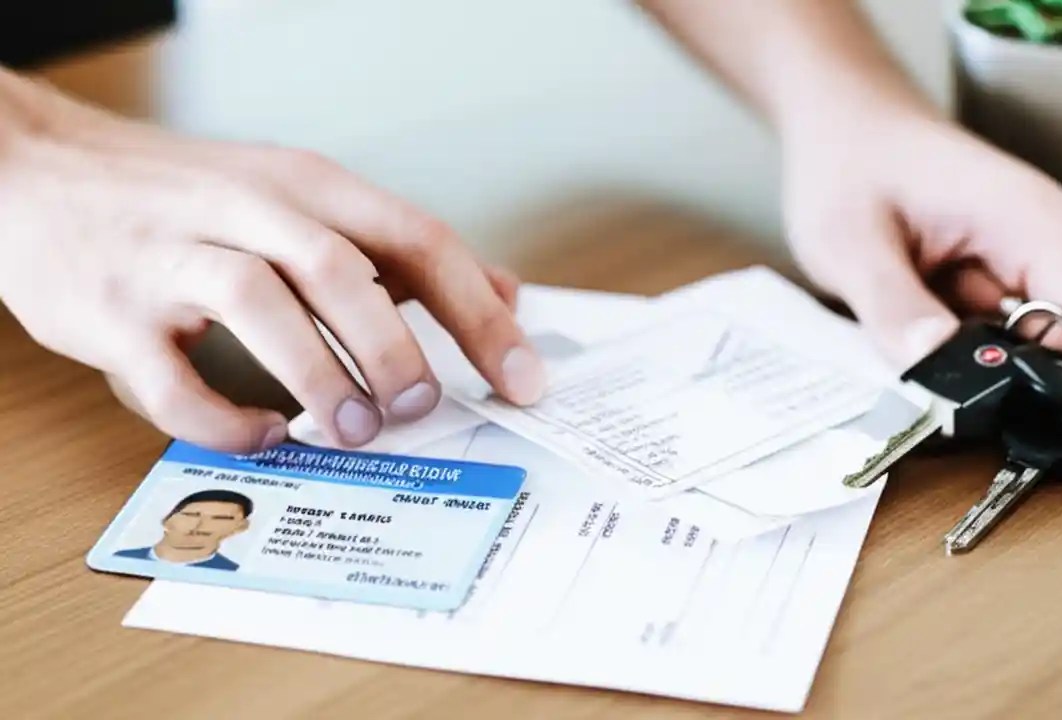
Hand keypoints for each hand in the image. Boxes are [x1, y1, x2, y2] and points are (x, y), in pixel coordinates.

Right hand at [0, 74, 543, 452]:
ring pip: (260, 305)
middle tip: (424, 408)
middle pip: (341, 269)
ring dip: (320, 379)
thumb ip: (398, 249)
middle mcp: (243, 209)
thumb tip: (502, 292)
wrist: (38, 173)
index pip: (417, 240)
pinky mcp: (110, 312)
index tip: (523, 378)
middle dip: (397, 348)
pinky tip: (261, 435)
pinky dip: (224, 419)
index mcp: (306, 186)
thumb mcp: (299, 201)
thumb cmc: (186, 201)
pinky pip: (171, 376)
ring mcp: (172, 257)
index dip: (478, 314)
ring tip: (355, 431)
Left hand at [782, 107, 1061, 365]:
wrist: (849, 129)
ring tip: (913, 297)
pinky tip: (922, 297)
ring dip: (965, 349)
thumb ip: (894, 309)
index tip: (961, 378)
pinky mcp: (1025, 273)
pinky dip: (959, 335)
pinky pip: (1007, 335)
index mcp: (1038, 222)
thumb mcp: (848, 244)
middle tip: (914, 324)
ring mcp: (1048, 258)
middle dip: (986, 365)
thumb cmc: (851, 167)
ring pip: (1028, 351)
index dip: (1032, 374)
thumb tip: (932, 366)